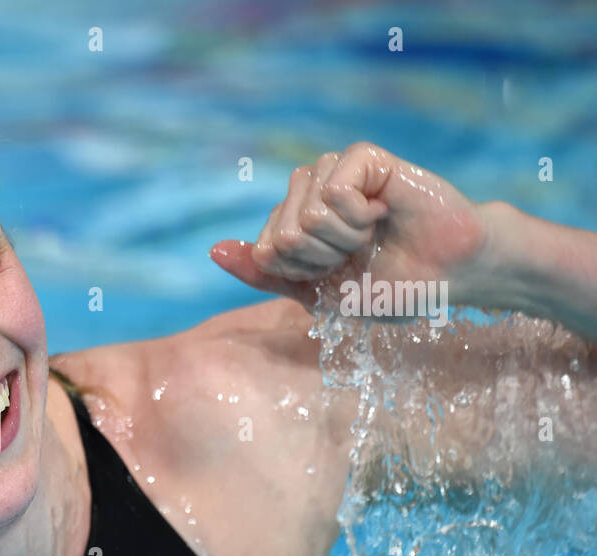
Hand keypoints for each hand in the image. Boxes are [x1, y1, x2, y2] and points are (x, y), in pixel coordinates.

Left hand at [210, 142, 487, 310]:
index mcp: (291, 223)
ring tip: (372, 233)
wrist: (448, 275)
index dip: (303, 272)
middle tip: (360, 251)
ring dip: (343, 238)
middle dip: (322, 257)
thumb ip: (264, 273)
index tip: (338, 271)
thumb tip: (213, 251)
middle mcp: (307, 192)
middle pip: (281, 234)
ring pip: (306, 213)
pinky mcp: (362, 158)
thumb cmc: (390, 285)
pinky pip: (332, 189)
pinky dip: (357, 214)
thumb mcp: (316, 292)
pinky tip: (382, 211)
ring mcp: (333, 172)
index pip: (265, 251)